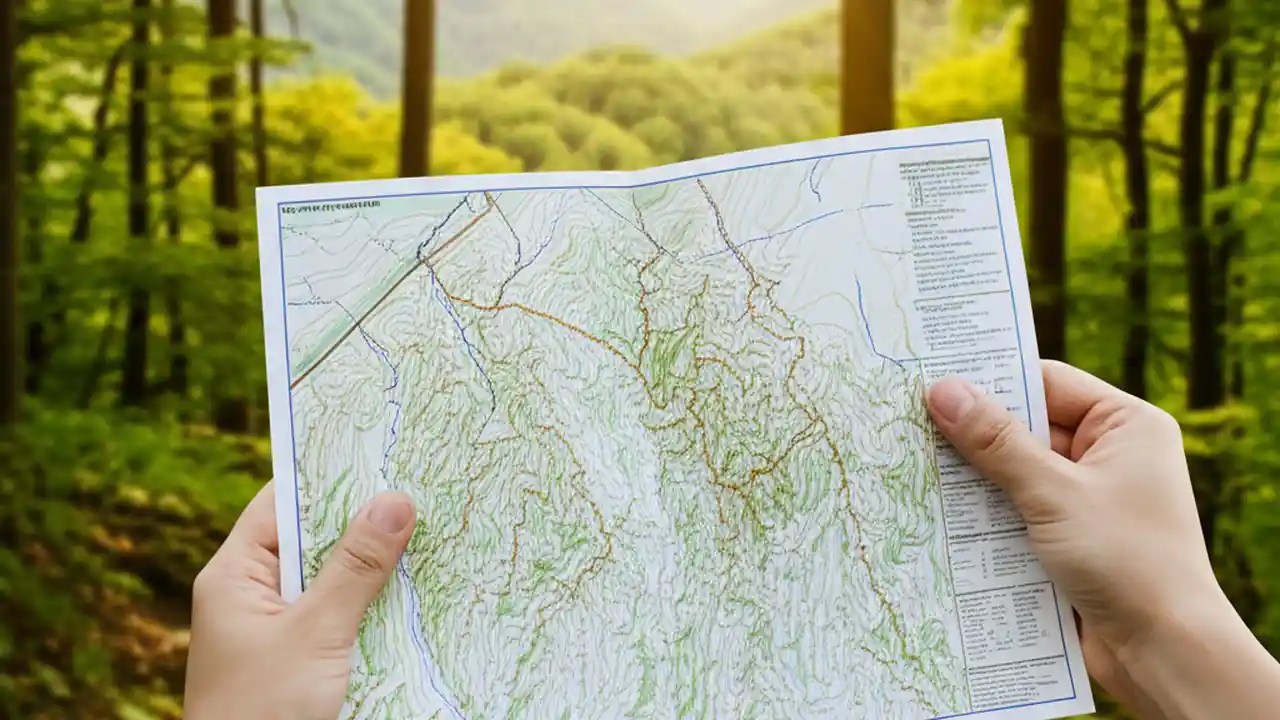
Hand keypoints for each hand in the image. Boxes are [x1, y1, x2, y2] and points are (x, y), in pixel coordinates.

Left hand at [183, 482, 416, 719]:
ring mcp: (277, 630)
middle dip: (364, 521)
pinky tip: (416, 593)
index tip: (380, 452)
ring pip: (333, 580)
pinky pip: (341, 617)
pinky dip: (373, 605)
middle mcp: (252, 595)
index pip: (281, 503)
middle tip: (421, 490)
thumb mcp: (317, 632)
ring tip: (430, 534)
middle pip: (313, 541)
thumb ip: (356, 567)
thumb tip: (395, 499)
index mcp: (233, 575)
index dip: (327, 477)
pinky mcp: (301, 659)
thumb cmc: (265, 710)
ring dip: (375, 567)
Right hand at [926, 360, 1278, 718]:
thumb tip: (942, 390)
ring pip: (1018, 473)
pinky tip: (941, 517)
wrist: (1165, 650)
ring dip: (976, 480)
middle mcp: (1112, 455)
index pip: (1047, 383)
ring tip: (915, 469)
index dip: (991, 381)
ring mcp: (1092, 499)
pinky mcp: (1074, 538)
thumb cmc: (1125, 559)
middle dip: (975, 435)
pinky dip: (987, 515)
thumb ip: (995, 442)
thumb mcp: (1053, 494)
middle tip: (911, 424)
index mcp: (1126, 425)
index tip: (932, 379)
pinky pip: (1020, 512)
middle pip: (1028, 428)